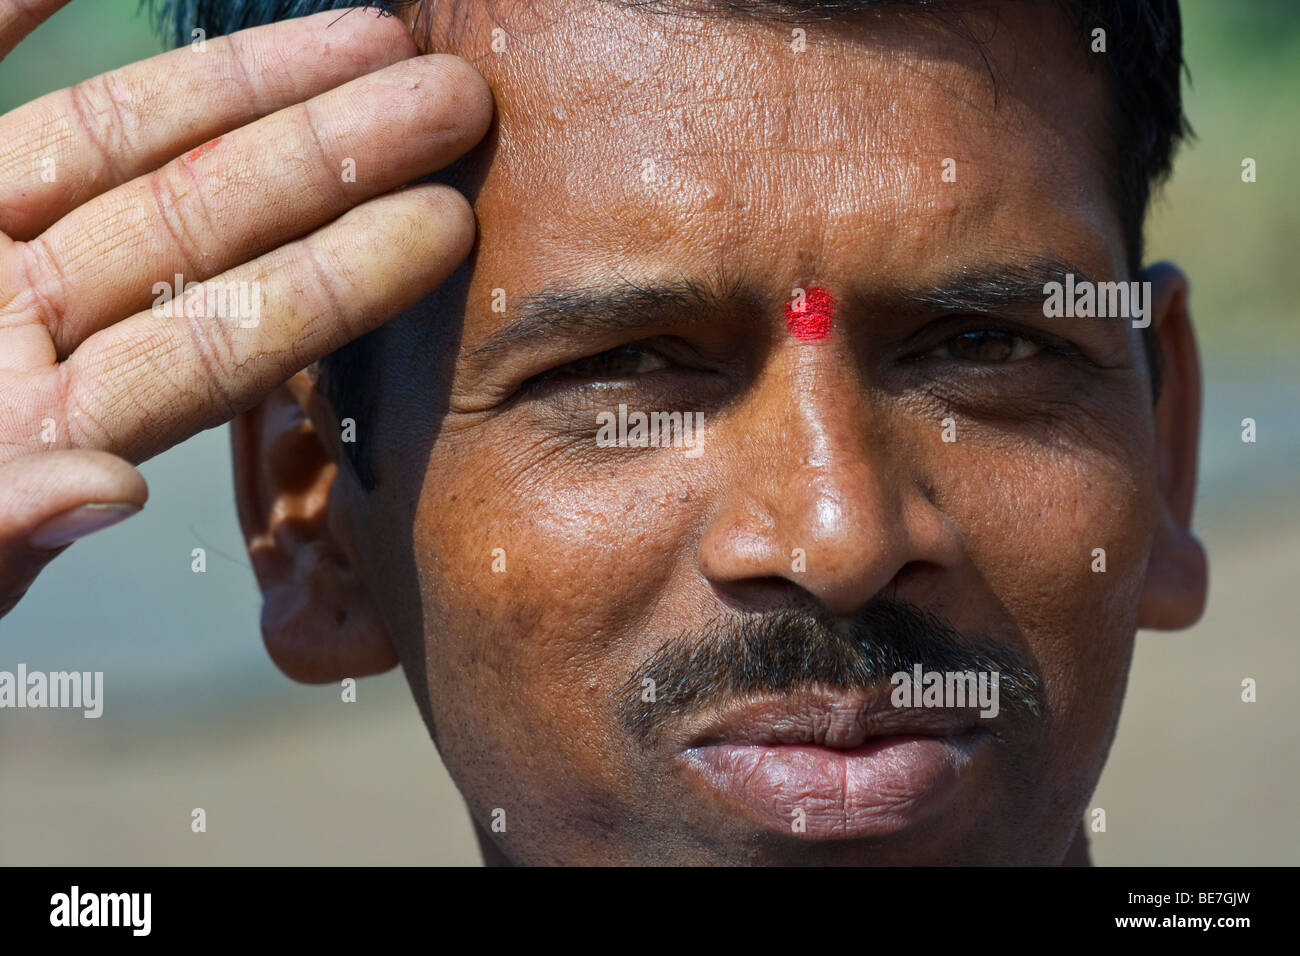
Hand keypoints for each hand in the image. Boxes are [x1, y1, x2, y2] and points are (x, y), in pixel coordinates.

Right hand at [0, 2, 490, 617]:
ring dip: (234, 79)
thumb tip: (110, 485)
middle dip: (327, 155)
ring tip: (361, 25)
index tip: (449, 223)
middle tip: (455, 97)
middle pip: (199, 225)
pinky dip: (20, 16)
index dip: (336, 278)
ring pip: (113, 147)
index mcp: (31, 425)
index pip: (221, 340)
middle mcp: (6, 330)